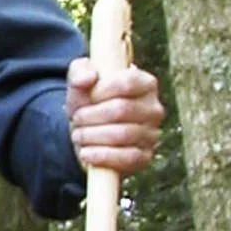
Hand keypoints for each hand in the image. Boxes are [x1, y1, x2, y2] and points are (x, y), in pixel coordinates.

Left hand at [67, 56, 162, 176]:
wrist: (86, 132)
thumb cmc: (88, 101)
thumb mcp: (79, 81)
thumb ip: (79, 72)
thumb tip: (88, 78)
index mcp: (144, 83)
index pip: (127, 83)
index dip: (101, 90)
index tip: (86, 97)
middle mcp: (154, 108)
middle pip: (121, 110)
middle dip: (90, 115)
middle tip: (76, 118)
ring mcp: (152, 134)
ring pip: (121, 134)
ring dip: (91, 135)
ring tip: (78, 134)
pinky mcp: (145, 157)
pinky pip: (127, 158)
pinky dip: (101, 156)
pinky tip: (86, 152)